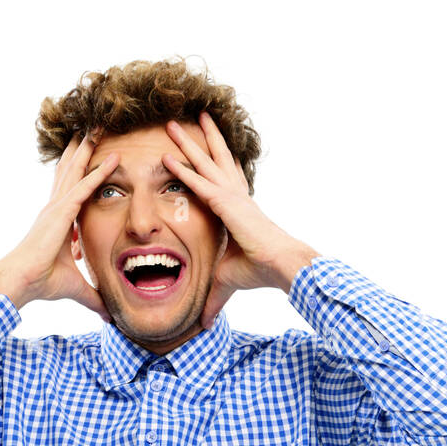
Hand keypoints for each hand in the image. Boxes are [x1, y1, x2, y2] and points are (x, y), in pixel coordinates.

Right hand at [0, 132, 118, 317]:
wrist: (20, 282)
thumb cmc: (40, 283)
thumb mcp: (76, 287)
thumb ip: (94, 297)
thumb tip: (110, 315)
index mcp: (58, 219)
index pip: (74, 187)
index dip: (84, 168)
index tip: (94, 150)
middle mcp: (56, 207)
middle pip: (72, 169)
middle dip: (84, 147)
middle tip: (95, 124)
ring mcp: (56, 208)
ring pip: (77, 170)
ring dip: (90, 149)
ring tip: (100, 127)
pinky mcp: (60, 214)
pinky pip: (83, 189)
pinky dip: (99, 174)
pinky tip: (113, 159)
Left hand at [162, 112, 319, 328]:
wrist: (280, 265)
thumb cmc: (259, 270)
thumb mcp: (226, 281)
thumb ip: (212, 299)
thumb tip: (203, 325)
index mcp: (237, 206)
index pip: (219, 177)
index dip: (207, 161)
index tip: (197, 147)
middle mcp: (235, 195)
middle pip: (213, 159)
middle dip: (198, 140)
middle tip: (184, 120)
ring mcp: (232, 196)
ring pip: (205, 163)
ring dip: (186, 144)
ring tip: (170, 124)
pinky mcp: (227, 204)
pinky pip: (199, 183)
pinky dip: (182, 170)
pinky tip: (167, 158)